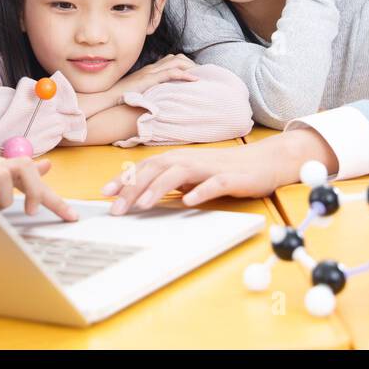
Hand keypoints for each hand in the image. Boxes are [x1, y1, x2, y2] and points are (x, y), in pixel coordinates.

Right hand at [0, 155, 77, 220]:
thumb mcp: (0, 173)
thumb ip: (25, 174)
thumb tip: (47, 164)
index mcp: (9, 169)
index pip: (37, 180)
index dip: (56, 201)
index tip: (73, 217)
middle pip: (25, 167)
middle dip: (33, 191)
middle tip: (31, 211)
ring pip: (3, 182)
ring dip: (0, 200)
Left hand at [101, 128, 334, 213]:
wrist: (263, 163)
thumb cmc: (225, 169)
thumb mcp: (192, 175)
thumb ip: (169, 181)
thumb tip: (141, 192)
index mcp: (179, 159)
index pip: (147, 166)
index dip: (126, 178)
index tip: (106, 193)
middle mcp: (190, 159)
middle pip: (157, 169)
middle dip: (134, 188)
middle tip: (116, 208)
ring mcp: (209, 167)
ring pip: (179, 174)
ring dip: (158, 188)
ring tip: (142, 204)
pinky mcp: (229, 177)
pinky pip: (213, 183)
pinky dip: (199, 191)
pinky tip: (187, 201)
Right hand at [113, 54, 197, 100]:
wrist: (106, 98)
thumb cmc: (120, 98)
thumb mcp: (138, 92)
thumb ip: (149, 91)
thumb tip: (161, 98)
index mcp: (149, 70)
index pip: (172, 60)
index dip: (186, 64)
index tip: (196, 73)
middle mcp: (151, 68)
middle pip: (178, 58)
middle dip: (192, 64)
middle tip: (204, 75)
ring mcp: (150, 72)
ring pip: (177, 63)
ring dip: (192, 68)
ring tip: (203, 76)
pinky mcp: (149, 79)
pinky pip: (170, 73)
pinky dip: (184, 75)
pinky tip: (194, 80)